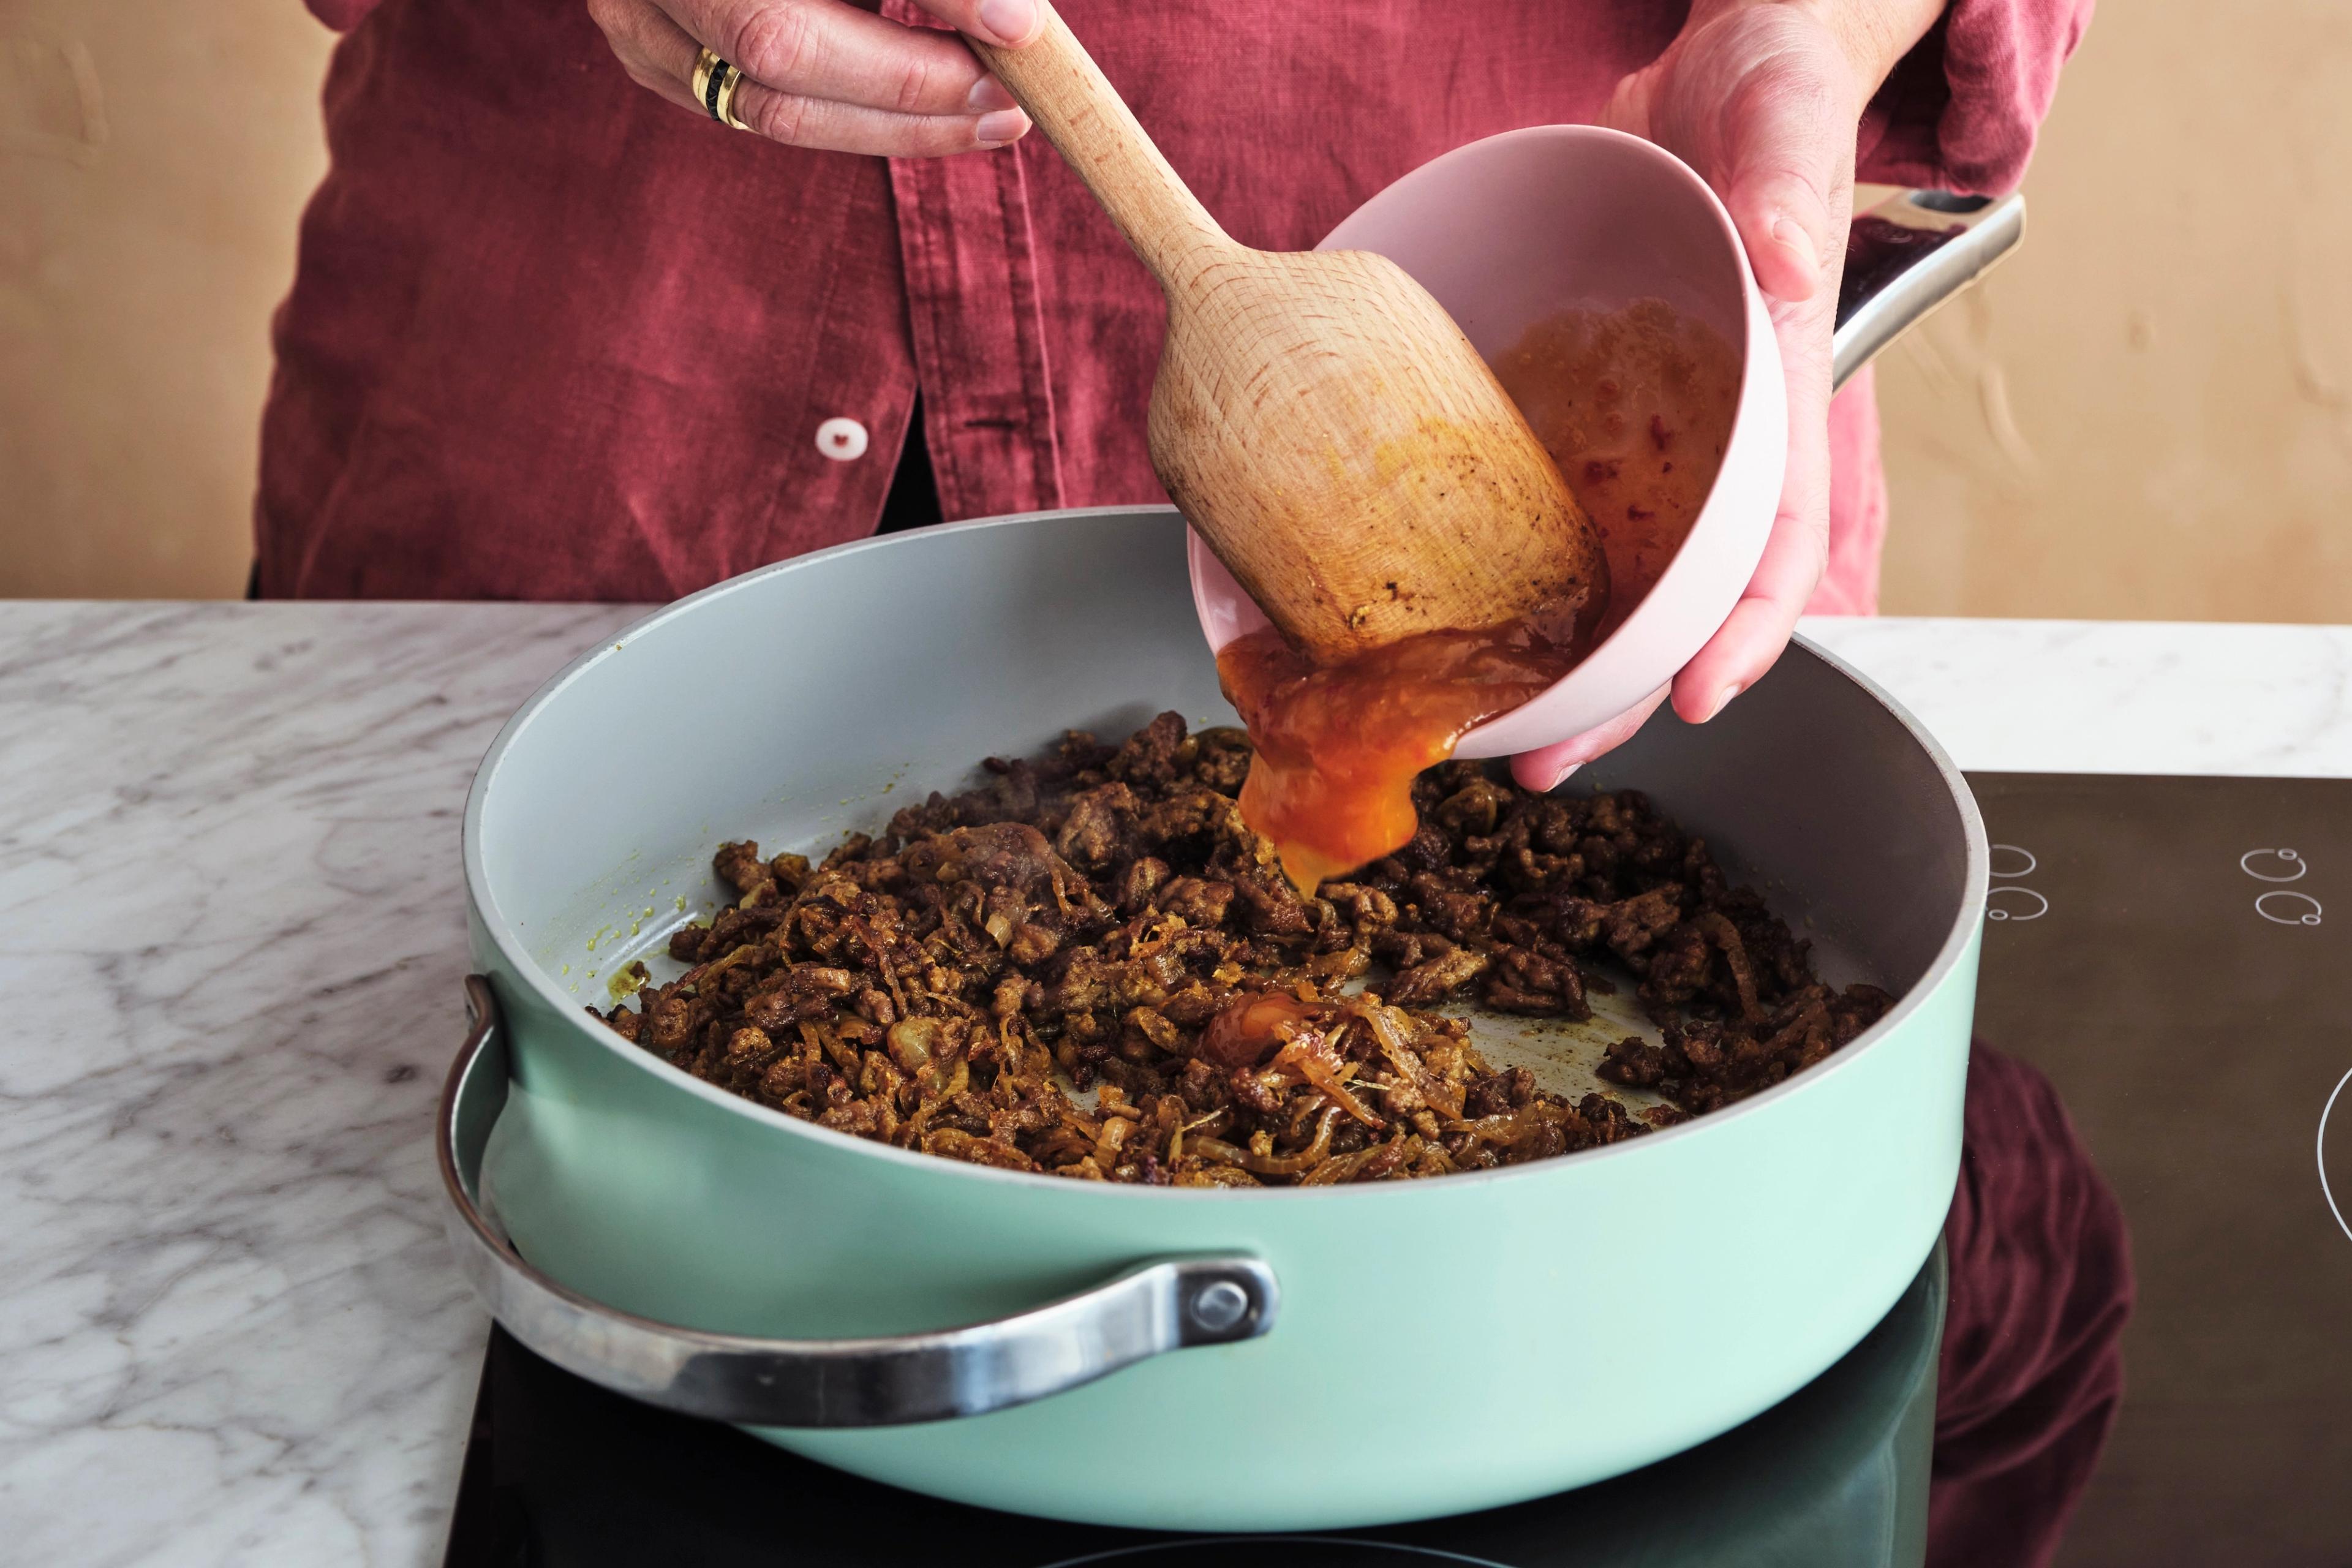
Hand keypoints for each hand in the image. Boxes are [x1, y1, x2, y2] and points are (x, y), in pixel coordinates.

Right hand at [589, 0, 1040, 153]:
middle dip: (908, 93)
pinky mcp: (646, 54)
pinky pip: (748, 112)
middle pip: (777, 54)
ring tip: (983, 116)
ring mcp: (635, 15)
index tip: (1016, 35)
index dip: (921, 23)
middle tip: (1007, 102)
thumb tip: (1012, 22)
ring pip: (764, 106)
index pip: (800, 13)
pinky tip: (914, 112)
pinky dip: (840, 117)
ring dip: (886, 125)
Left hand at [1511, 0, 1937, 792]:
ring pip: (1605, 573)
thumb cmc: (1772, 93)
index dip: (1745, 628)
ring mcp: (1644, 427)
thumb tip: (1781, 256)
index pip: (1779, 537)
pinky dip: (1502, 570)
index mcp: (1780, 390)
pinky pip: (1542, 501)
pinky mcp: (1579, 404)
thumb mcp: (1786, 120)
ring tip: (1493, 737)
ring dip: (1555, 662)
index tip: (1700, 696)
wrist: (1713, 67)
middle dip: (1622, 691)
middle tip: (1548, 765)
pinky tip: (1447, 621)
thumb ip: (1788, 186)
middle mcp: (1713, 433)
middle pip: (1676, 594)